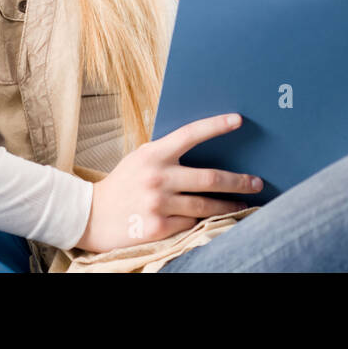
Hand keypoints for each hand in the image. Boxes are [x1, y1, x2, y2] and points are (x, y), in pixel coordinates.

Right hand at [74, 113, 261, 252]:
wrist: (90, 215)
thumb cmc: (122, 184)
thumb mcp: (140, 158)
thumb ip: (167, 153)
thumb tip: (202, 145)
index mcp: (153, 154)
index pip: (190, 134)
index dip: (216, 125)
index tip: (238, 120)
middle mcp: (157, 177)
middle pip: (209, 178)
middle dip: (239, 181)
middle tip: (257, 182)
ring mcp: (158, 204)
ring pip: (206, 205)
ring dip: (230, 206)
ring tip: (245, 205)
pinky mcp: (158, 228)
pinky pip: (192, 224)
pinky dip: (208, 223)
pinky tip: (220, 222)